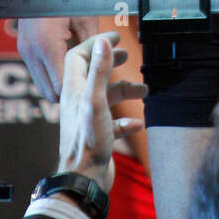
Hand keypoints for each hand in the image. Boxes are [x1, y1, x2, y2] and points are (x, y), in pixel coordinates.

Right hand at [16, 0, 100, 100]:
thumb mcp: (85, 17)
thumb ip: (92, 45)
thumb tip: (102, 65)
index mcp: (47, 44)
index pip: (61, 86)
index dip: (79, 90)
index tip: (95, 88)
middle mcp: (32, 52)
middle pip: (49, 92)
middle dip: (70, 92)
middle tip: (90, 85)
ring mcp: (26, 51)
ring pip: (43, 85)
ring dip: (60, 85)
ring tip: (82, 75)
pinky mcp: (25, 49)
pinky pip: (39, 73)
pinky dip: (53, 74)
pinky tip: (70, 65)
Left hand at [58, 33, 146, 191]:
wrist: (85, 181)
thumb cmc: (87, 141)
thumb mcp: (96, 101)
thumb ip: (99, 71)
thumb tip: (103, 42)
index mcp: (74, 90)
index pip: (77, 57)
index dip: (94, 43)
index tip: (114, 37)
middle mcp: (79, 103)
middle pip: (93, 74)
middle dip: (111, 62)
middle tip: (127, 56)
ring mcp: (88, 120)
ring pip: (107, 97)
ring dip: (125, 91)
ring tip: (144, 90)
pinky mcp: (98, 136)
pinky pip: (114, 122)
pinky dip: (126, 120)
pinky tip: (137, 124)